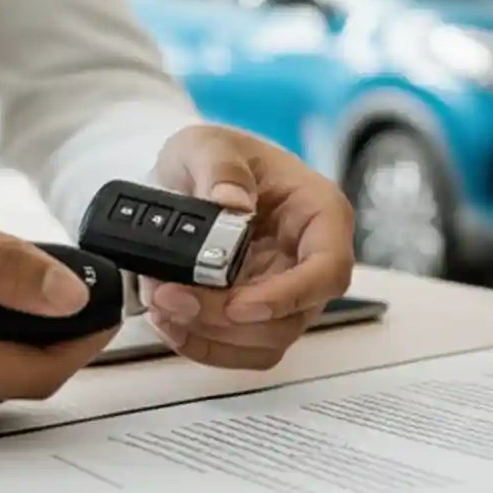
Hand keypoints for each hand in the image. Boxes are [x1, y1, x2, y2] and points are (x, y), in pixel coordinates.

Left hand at [142, 125, 354, 368]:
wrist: (193, 177)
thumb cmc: (218, 157)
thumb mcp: (210, 143)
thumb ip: (220, 165)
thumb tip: (231, 201)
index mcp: (320, 214)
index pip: (329, 269)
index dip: (290, 297)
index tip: (239, 305)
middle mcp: (311, 261)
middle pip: (293, 315)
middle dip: (228, 319)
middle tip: (170, 296)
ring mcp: (287, 293)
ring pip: (267, 341)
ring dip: (211, 335)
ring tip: (162, 304)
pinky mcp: (257, 315)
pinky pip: (241, 350)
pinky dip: (203, 345)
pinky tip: (171, 321)